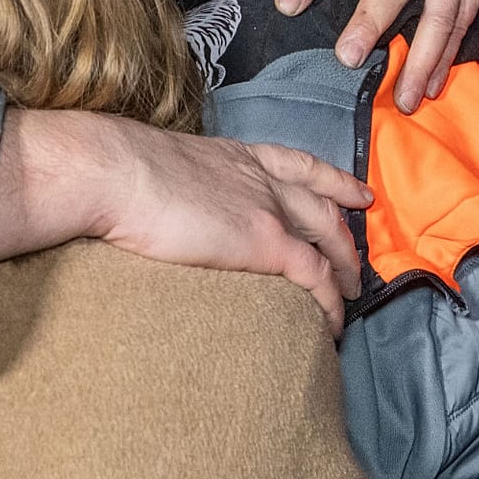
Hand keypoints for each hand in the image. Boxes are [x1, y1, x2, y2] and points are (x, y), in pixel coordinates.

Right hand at [0, 110, 372, 334]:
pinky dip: (330, 301)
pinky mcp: (267, 242)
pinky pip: (316, 277)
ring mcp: (269, 207)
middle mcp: (262, 177)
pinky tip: (334, 323)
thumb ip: (181, 185)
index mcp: (237, 155)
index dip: (334, 179)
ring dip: (346, 269)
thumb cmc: (119, 172)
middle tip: (361, 259)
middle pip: (323, 204)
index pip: (300, 164)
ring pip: (330, 239)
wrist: (117, 173)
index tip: (357, 193)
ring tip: (353, 297)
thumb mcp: (162, 167)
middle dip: (347, 232)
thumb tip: (165, 206)